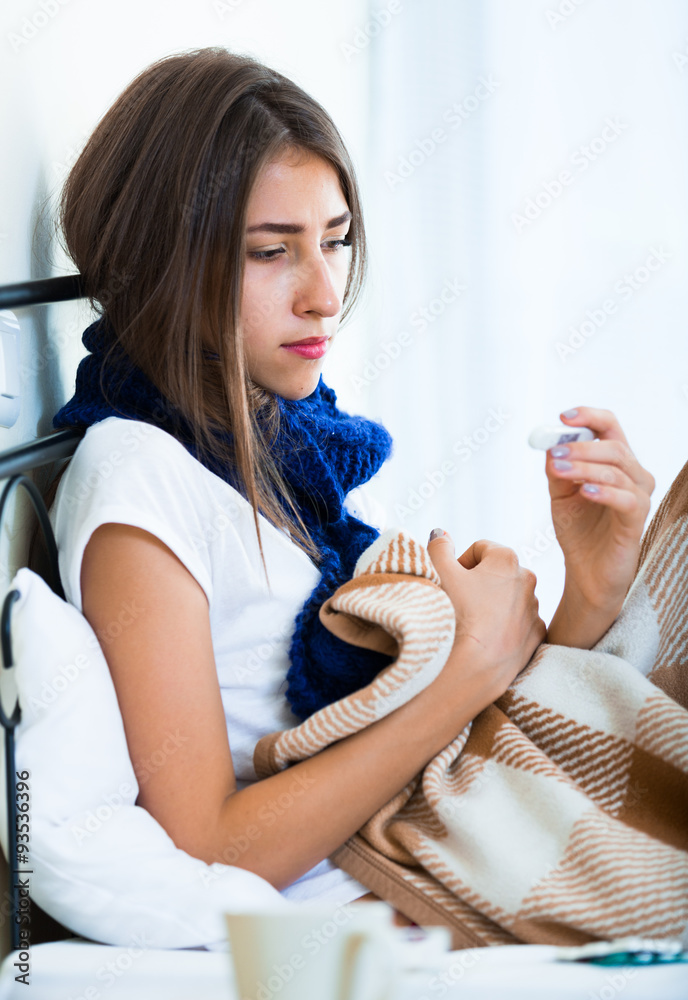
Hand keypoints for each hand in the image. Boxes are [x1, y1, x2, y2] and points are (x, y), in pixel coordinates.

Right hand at [427, 531, 545, 699]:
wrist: (471, 668)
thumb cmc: (454, 616)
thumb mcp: (438, 573)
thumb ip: (439, 547)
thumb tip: (440, 534)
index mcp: (506, 559)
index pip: (481, 548)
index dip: (461, 563)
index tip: (451, 581)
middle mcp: (528, 581)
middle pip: (497, 574)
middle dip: (479, 583)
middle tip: (459, 602)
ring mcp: (534, 610)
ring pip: (510, 599)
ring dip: (493, 605)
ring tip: (472, 623)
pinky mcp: (536, 637)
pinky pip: (520, 624)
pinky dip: (506, 627)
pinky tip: (487, 638)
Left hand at [545, 406, 654, 646]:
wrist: (586, 573)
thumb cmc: (579, 532)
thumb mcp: (560, 496)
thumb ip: (557, 471)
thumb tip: (550, 445)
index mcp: (615, 464)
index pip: (609, 428)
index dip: (589, 417)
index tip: (563, 418)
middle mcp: (633, 476)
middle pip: (614, 446)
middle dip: (581, 446)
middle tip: (554, 452)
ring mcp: (638, 499)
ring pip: (617, 470)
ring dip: (584, 467)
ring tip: (558, 470)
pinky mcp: (636, 522)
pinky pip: (626, 499)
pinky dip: (603, 491)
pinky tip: (583, 492)